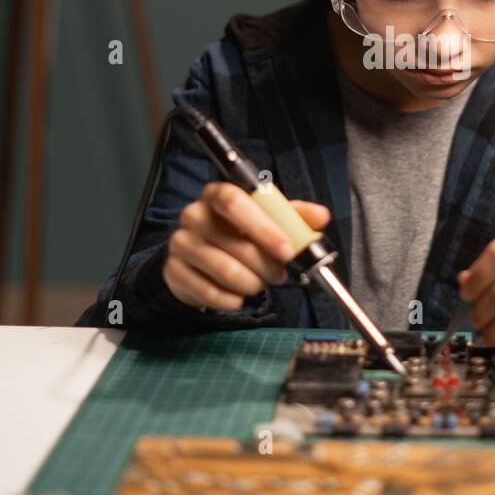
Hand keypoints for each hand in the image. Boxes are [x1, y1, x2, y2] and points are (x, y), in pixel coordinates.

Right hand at [163, 182, 330, 310]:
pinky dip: (232, 300)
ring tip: (259, 283)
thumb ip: (294, 216)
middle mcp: (194, 214)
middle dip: (266, 265)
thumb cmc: (238, 233)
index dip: (264, 228)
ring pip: (224, 271)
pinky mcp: (173, 271)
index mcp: (217, 194)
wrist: (199, 258)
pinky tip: (238, 295)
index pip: (235, 201)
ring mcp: (180, 243)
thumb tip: (321, 216)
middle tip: (280, 275)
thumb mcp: (267, 219)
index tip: (287, 251)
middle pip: (234, 242)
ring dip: (252, 283)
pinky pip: (210, 292)